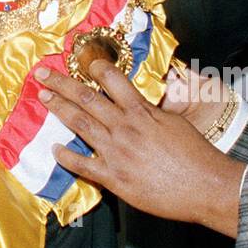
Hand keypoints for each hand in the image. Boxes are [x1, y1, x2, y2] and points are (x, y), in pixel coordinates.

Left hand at [36, 60, 245, 237]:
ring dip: (58, 109)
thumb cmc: (196, 155)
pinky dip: (66, 156)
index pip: (113, 80)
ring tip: (43, 97)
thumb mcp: (175, 122)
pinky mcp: (114, 178)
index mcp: (142, 111)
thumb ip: (152, 113)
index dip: (95, 67)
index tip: (83, 61)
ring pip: (79, 124)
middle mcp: (125, 127)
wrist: (206, 186)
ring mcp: (116, 152)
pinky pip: (82, 165)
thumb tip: (141, 105)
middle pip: (86, 98)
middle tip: (42, 74)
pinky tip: (55, 149)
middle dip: (61, 83)